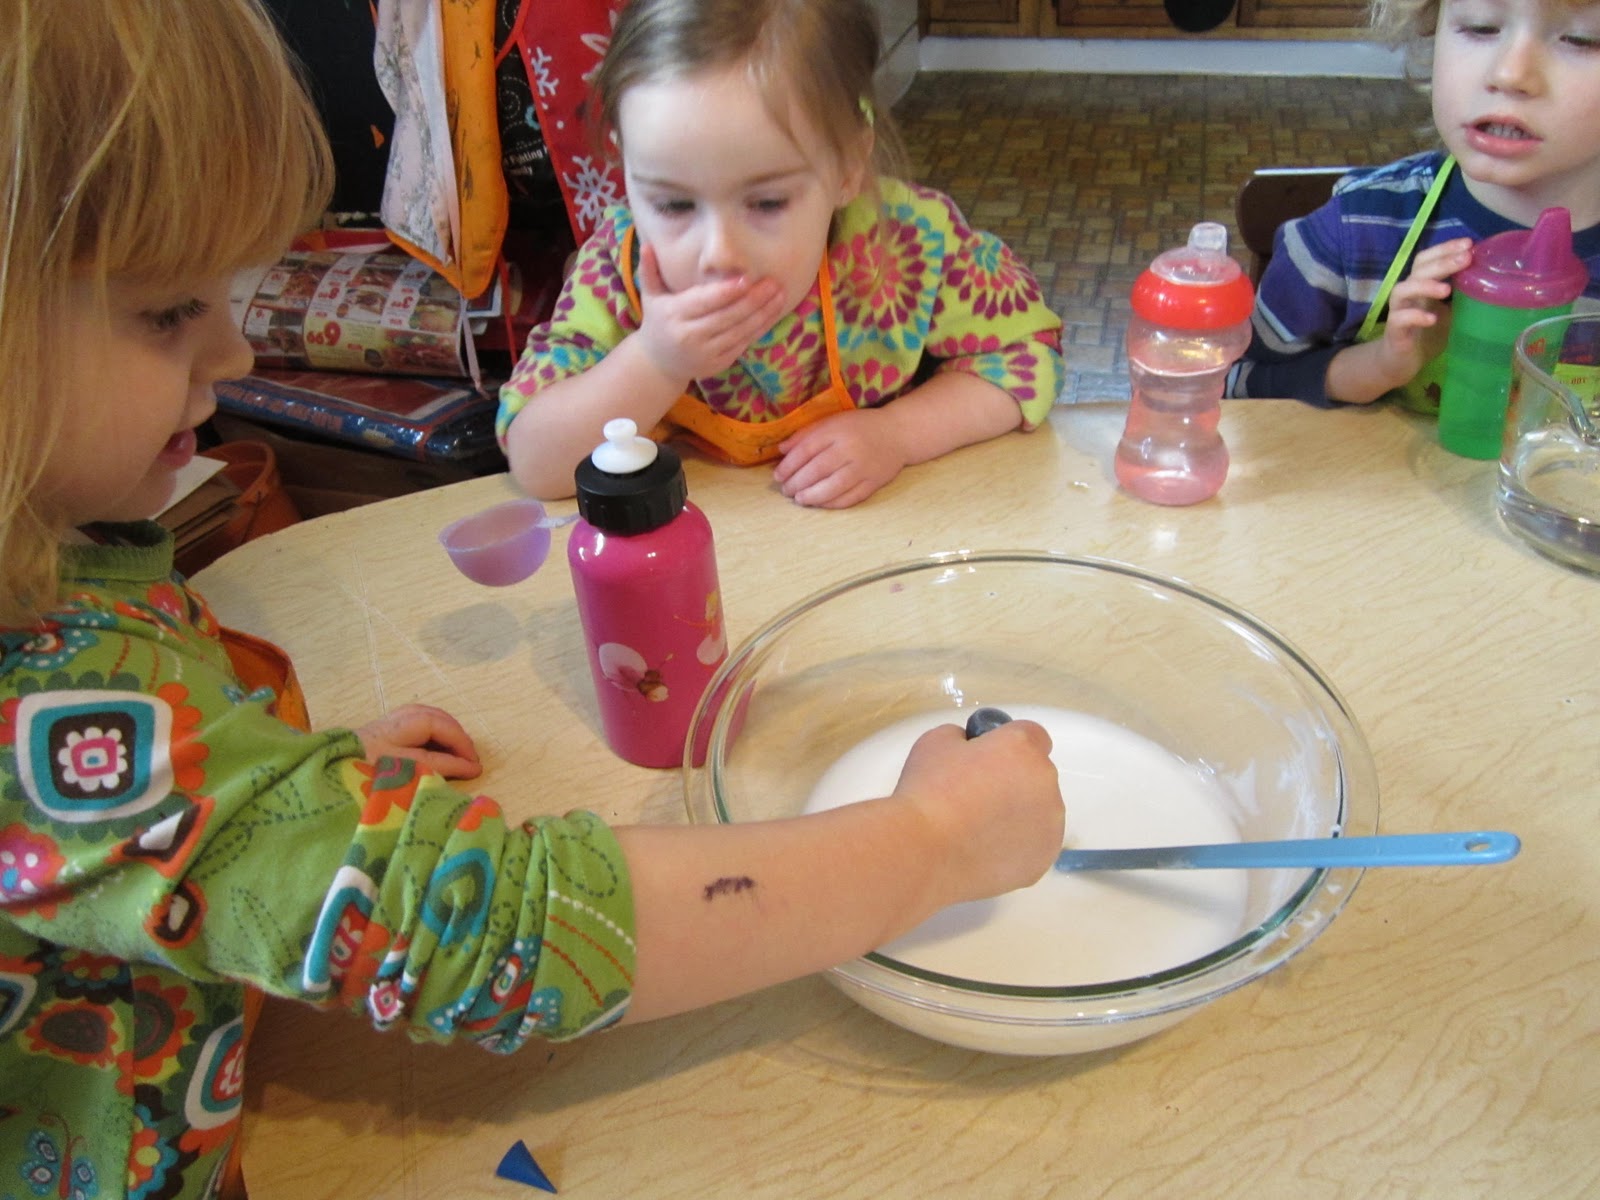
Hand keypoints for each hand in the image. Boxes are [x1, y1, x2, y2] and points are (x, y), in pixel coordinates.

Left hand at [355, 704, 481, 779]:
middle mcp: (390, 723)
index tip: (477, 769)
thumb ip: (434, 769)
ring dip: (446, 729)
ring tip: (459, 749)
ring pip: (424, 716)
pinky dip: (432, 728)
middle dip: (456, 735)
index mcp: (394, 733)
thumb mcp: (400, 777)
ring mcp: (382, 725)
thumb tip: (470, 768)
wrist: (315, 779)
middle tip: (471, 758)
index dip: (459, 752)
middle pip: (433, 718)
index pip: (437, 736)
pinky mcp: (377, 732)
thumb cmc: (356, 779)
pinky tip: (437, 744)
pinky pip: (414, 721)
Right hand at [634, 243, 787, 384]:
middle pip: (727, 316)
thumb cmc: (657, 322)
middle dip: (753, 300)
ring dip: (762, 313)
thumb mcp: (650, 296)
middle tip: (773, 283)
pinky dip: (760, 328)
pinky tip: (772, 313)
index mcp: (674, 315)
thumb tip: (647, 245)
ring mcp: (706, 352)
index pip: (705, 301)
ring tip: (779, 294)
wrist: (658, 364)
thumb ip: (649, 270)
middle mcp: (690, 335)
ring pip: (739, 331)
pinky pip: (743, 343)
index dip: (727, 292)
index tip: (746, 278)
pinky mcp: (719, 363)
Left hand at [774, 408, 906, 507]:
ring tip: (800, 499)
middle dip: (796, 483)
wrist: (898, 433)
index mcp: (837, 431)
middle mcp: (850, 449)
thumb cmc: (860, 426)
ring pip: (832, 488)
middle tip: (786, 490)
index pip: (806, 450)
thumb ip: (807, 434)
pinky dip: (832, 503)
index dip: (788, 466)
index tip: (778, 476)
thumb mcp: (832, 421)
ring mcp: (863, 468)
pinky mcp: (874, 483)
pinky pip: (850, 498)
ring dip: (812, 496)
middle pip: (817, 470)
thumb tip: (781, 450)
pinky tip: (820, 503)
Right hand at [891, 719, 1064, 909]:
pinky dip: (1014, 848)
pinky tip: (983, 852)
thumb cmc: (928, 792)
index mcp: (1024, 749)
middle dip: (1013, 782)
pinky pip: (1032, 847)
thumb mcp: (936, 741)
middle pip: (1037, 776)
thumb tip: (972, 752)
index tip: (987, 758)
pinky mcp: (1041, 861)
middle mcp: (1046, 784)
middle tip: (975, 797)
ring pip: (1038, 814)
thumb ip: (965, 739)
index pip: (1033, 736)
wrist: (923, 852)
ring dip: (1016, 816)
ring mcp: (1049, 827)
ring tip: (976, 831)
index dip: (1009, 745)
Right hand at [1374, 237, 1473, 385]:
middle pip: (1418, 270)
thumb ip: (1464, 297)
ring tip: (1447, 289)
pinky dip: (1415, 316)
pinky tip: (1432, 319)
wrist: (1402, 363)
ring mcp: (1398, 312)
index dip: (1445, 248)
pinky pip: (1400, 319)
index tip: (1468, 243)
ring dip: (1424, 285)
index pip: (1427, 259)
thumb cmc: (1428, 334)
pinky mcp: (1394, 332)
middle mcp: (1409, 295)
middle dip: (1442, 262)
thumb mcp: (1451, 313)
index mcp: (1422, 286)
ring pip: (1402, 290)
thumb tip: (1495, 282)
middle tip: (1465, 258)